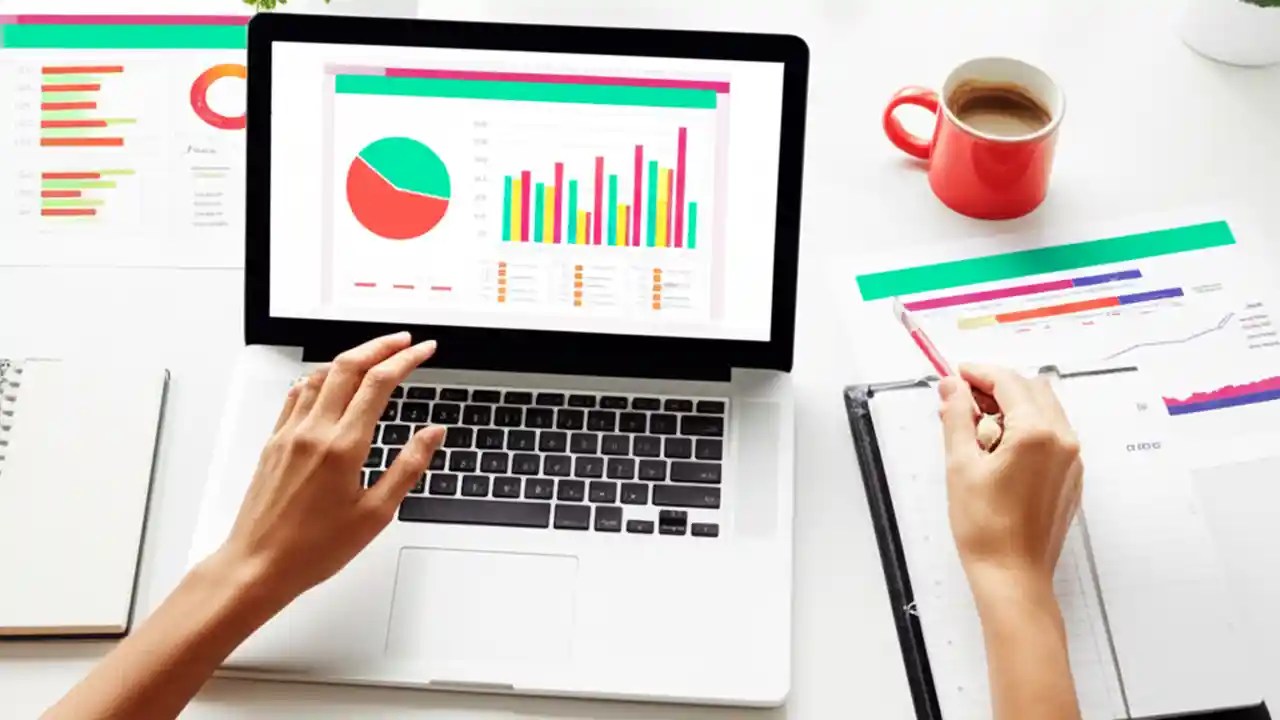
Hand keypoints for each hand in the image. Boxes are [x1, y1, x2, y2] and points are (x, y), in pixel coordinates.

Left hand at [218, 332, 445, 605]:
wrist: (258, 566)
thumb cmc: (314, 549)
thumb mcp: (376, 514)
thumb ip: (408, 467)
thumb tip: (432, 434)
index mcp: (343, 447)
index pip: (379, 383)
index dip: (406, 359)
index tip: (424, 350)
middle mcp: (313, 432)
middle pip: (348, 366)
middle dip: (380, 346)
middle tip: (404, 341)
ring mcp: (289, 433)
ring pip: (320, 374)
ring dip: (350, 357)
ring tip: (373, 355)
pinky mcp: (274, 442)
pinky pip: (297, 395)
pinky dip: (319, 377)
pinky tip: (328, 380)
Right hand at [938, 365, 1082, 594]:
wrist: (1012, 575)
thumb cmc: (984, 528)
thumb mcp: (960, 465)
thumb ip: (957, 417)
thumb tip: (952, 387)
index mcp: (1036, 433)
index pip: (1008, 382)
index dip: (979, 373)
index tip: (956, 375)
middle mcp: (1063, 440)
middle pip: (1031, 390)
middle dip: (996, 388)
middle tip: (961, 401)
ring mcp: (1071, 460)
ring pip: (1044, 411)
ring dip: (1011, 408)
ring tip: (975, 429)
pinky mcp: (1071, 477)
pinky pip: (1052, 436)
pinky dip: (1026, 430)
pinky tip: (997, 450)